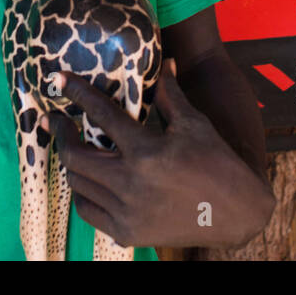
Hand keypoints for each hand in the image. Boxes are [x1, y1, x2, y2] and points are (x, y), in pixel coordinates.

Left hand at [45, 60, 273, 248]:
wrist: (237, 215)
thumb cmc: (218, 163)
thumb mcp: (195, 125)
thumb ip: (171, 94)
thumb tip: (165, 61)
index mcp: (147, 152)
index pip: (102, 115)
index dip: (78, 93)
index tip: (60, 81)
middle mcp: (131, 184)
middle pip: (76, 155)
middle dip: (61, 132)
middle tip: (58, 120)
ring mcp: (127, 212)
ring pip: (78, 184)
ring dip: (71, 161)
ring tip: (73, 146)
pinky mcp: (128, 232)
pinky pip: (89, 211)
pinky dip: (83, 193)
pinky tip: (88, 179)